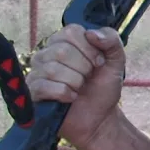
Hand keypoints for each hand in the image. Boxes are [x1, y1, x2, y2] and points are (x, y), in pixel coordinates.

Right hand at [26, 24, 126, 149]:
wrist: (100, 118)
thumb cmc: (103, 87)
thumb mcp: (116, 60)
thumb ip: (111, 39)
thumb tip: (91, 33)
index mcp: (63, 41)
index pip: (71, 32)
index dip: (89, 49)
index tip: (98, 63)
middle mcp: (46, 53)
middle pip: (61, 50)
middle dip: (83, 68)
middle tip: (87, 78)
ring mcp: (36, 72)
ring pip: (53, 69)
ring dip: (75, 82)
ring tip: (79, 89)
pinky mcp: (33, 92)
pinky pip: (45, 86)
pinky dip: (64, 93)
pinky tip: (71, 98)